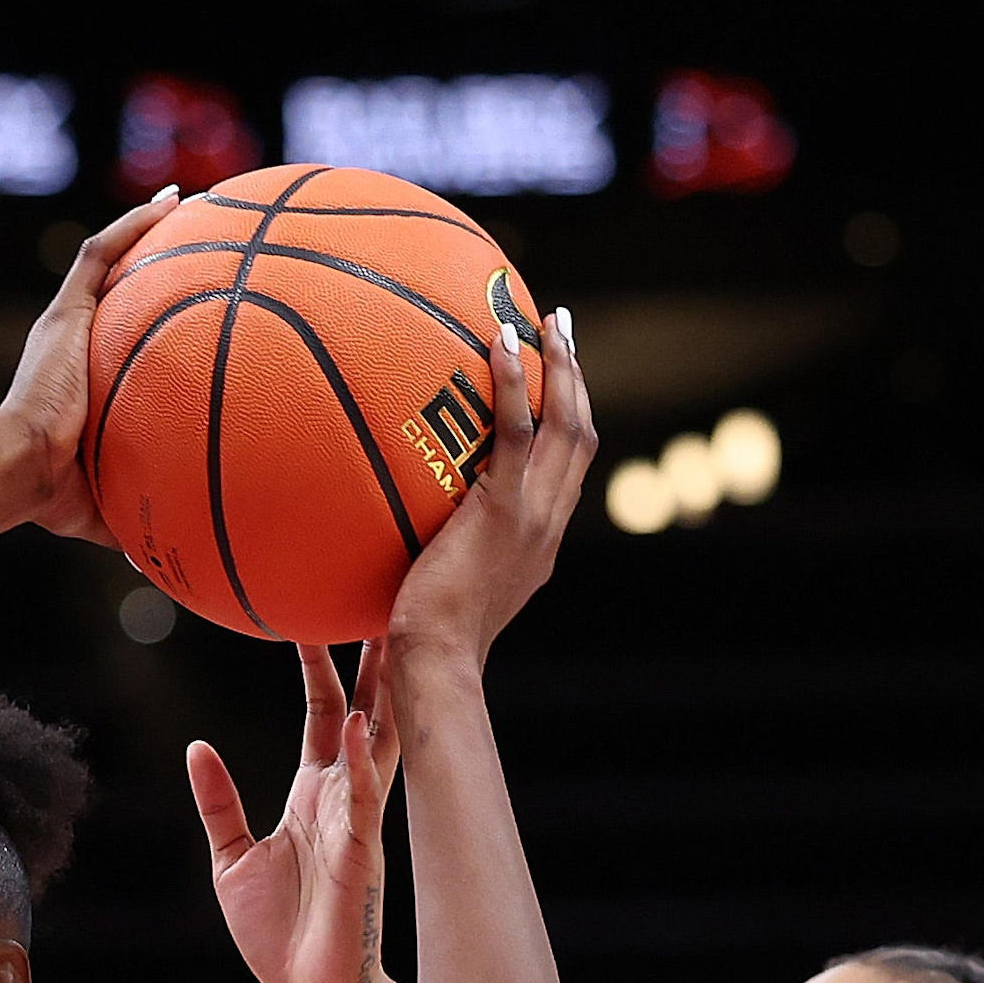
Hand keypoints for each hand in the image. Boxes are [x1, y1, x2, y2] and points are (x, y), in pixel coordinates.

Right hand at [0, 188, 180, 541]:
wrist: (17, 468)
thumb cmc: (50, 489)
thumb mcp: (104, 499)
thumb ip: (134, 512)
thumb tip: (163, 558)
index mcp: (78, 376)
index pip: (117, 331)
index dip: (147, 309)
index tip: (180, 296)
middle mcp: (70, 338)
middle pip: (115, 283)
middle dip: (153, 255)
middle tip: (199, 234)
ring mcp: (67, 322)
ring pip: (110, 257)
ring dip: (147, 227)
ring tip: (192, 200)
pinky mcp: (65, 313)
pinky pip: (102, 254)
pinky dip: (135, 226)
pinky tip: (173, 201)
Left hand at [188, 642, 396, 982]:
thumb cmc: (278, 933)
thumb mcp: (232, 857)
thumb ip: (218, 803)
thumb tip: (197, 748)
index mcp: (315, 795)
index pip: (321, 713)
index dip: (317, 666)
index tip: (310, 615)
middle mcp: (344, 798)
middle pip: (361, 710)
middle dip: (370, 658)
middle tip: (377, 598)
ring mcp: (358, 823)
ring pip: (374, 742)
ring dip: (380, 692)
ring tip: (388, 637)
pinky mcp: (360, 857)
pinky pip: (364, 800)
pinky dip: (359, 762)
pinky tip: (356, 724)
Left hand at [382, 304, 594, 664]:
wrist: (436, 662)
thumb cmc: (425, 642)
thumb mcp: (444, 589)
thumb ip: (442, 552)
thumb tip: (403, 530)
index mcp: (541, 542)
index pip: (567, 470)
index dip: (569, 421)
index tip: (559, 383)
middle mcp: (549, 524)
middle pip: (580, 436)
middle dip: (576, 379)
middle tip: (563, 331)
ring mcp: (533, 516)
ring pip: (566, 427)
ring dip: (560, 368)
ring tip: (544, 321)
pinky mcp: (505, 511)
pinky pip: (517, 432)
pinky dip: (515, 383)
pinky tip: (501, 343)